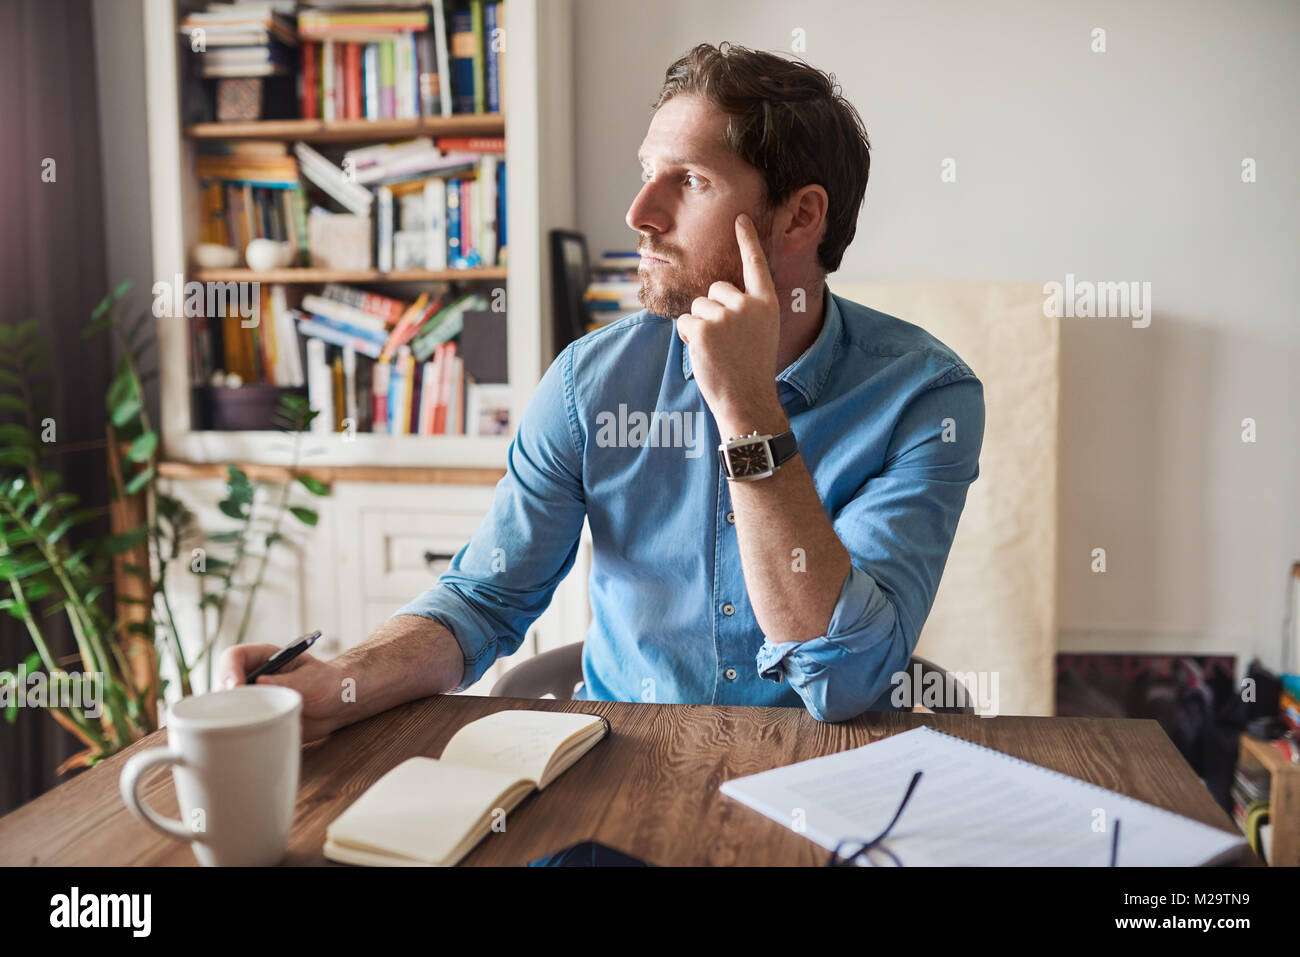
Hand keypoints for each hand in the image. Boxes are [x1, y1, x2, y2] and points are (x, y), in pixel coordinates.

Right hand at [218, 643, 343, 743]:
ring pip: (226, 708)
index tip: (236, 688)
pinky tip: (262, 736)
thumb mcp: (311, 679)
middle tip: (243, 712)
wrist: (338, 704)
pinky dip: (245, 733)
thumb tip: (259, 683)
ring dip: (236, 718)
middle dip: (227, 699)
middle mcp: (253, 677)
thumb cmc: (327, 683)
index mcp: (264, 658)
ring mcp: (252, 699)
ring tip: (259, 724)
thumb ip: (288, 682)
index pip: (234, 656)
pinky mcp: (256, 719)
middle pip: (224, 685)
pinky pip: (240, 726)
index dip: (229, 670)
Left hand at [676, 213, 783, 432]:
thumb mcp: (760, 332)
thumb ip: (746, 309)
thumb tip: (715, 295)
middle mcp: (747, 305)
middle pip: (715, 289)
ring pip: (697, 306)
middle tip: (726, 341)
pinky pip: (684, 322)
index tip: (740, 217)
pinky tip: (705, 354)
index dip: (747, 239)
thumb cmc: (751, 369)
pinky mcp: (702, 329)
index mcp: (766, 304)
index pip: (755, 264)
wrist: (746, 400)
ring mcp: (724, 316)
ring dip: (699, 326)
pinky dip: (688, 338)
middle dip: (712, 310)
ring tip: (718, 350)